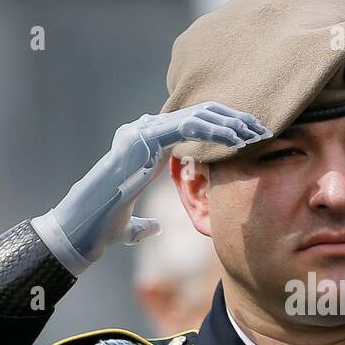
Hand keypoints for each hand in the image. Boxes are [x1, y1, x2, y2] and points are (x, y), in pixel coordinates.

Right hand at [31, 104, 268, 274]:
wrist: (82, 231)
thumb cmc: (102, 228)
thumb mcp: (130, 226)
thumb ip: (144, 225)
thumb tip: (154, 228)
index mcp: (145, 146)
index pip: (191, 125)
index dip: (222, 128)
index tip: (250, 138)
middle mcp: (142, 132)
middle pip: (196, 113)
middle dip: (232, 119)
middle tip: (262, 128)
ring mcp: (139, 133)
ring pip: (194, 115)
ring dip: (228, 123)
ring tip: (255, 132)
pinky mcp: (140, 141)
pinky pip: (183, 126)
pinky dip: (211, 130)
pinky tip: (235, 138)